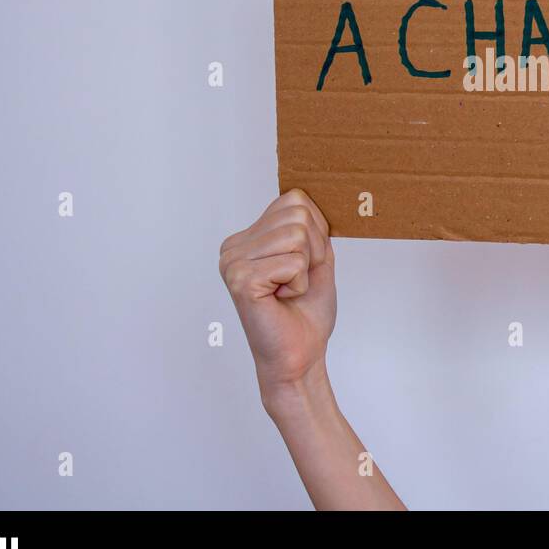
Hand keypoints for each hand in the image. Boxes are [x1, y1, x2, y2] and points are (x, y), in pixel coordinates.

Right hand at [219, 189, 336, 396]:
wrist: (300, 354)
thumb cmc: (306, 312)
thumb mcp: (317, 257)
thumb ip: (311, 225)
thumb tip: (311, 194)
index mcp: (247, 238)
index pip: (294, 200)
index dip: (315, 233)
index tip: (303, 265)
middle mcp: (233, 247)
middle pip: (297, 215)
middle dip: (313, 250)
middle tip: (297, 281)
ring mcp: (232, 262)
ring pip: (296, 235)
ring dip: (306, 268)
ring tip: (289, 290)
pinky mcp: (240, 279)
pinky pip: (293, 261)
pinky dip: (299, 282)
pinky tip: (282, 299)